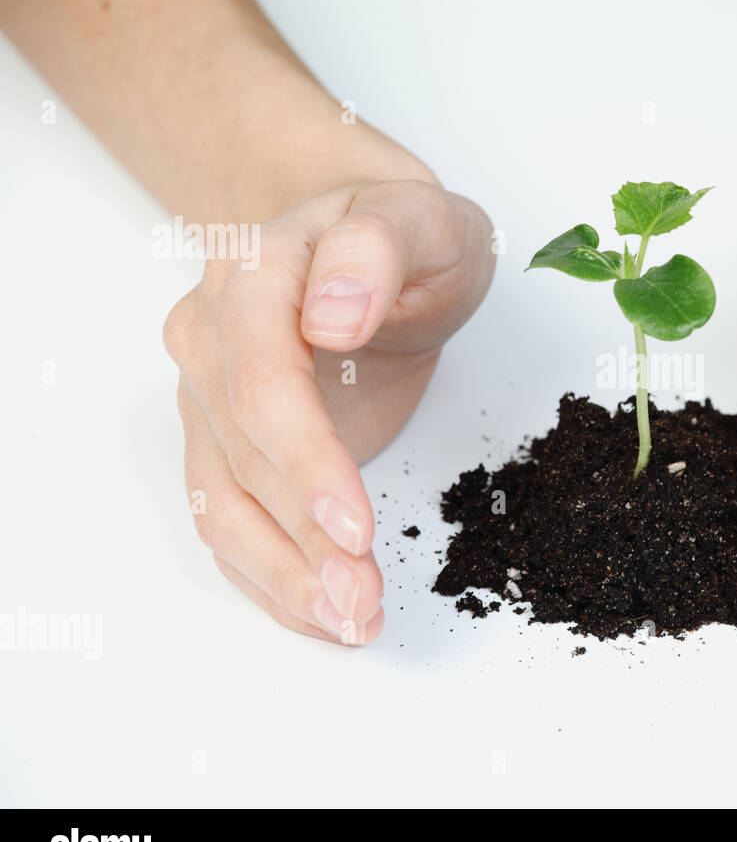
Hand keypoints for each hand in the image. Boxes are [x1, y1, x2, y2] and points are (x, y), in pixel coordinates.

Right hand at [164, 179, 494, 643]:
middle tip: (363, 604)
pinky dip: (271, 576)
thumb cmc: (404, 233)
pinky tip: (322, 612)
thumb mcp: (420, 218)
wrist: (369, 245)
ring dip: (283, 577)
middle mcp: (213, 339)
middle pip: (243, 458)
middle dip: (303, 543)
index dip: (305, 463)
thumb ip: (377, 250)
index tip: (356, 528)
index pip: (263, 384)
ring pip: (224, 503)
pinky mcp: (231, 442)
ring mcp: (212, 395)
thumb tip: (330, 313)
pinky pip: (231, 518)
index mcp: (254, 276)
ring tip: (351, 623)